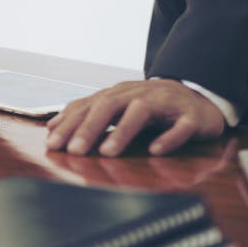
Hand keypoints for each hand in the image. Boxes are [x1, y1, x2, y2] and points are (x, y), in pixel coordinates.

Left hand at [45, 80, 224, 156]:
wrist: (197, 97)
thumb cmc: (148, 106)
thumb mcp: (115, 108)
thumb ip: (84, 115)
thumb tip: (50, 126)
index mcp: (118, 94)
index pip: (89, 106)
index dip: (69, 125)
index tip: (52, 145)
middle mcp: (139, 94)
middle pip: (110, 105)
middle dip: (89, 128)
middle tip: (74, 151)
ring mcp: (167, 103)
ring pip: (142, 111)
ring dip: (123, 131)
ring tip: (107, 152)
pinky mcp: (192, 117)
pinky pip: (181, 126)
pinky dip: (169, 137)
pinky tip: (155, 150)